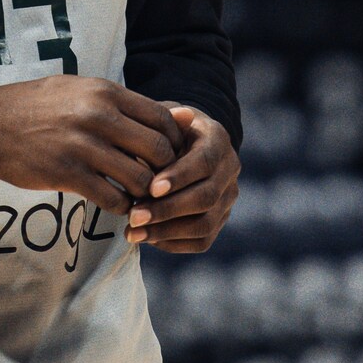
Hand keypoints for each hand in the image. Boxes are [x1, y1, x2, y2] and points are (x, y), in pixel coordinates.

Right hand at [0, 78, 185, 214]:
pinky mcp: (68, 175)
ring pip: (141, 178)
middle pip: (160, 150)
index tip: (169, 156)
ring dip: (144, 194)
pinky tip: (115, 205)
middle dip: (166, 171)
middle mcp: (99, 116)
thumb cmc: (35, 106)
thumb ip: (115, 102)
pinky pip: (113, 199)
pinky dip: (121, 207)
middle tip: (160, 183)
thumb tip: (156, 115)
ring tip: (139, 198)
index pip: (162, 118)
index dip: (174, 141)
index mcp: (105, 92)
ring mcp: (84, 146)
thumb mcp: (77, 89)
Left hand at [125, 105, 238, 253]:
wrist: (184, 139)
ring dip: (166, 232)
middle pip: (206, 198)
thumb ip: (160, 129)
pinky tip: (147, 238)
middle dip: (167, 210)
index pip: (204, 162)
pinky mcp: (220, 219)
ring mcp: (228, 197)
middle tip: (133, 217)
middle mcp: (230, 170)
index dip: (179, 177)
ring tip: (133, 233)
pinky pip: (201, 241)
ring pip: (204, 225)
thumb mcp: (163, 119)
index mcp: (218, 139)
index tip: (150, 188)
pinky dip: (173, 243)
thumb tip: (163, 132)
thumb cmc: (166, 128)